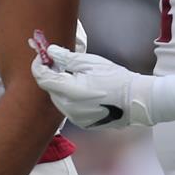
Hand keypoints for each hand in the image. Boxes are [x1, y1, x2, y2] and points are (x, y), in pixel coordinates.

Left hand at [30, 44, 152, 128]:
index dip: (38, 65)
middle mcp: (69, 108)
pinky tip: (83, 90)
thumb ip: (66, 58)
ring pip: (59, 99)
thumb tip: (50, 51)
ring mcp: (75, 118)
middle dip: (52, 75)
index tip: (42, 56)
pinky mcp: (82, 123)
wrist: (136, 100)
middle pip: (50, 89)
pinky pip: (69, 108)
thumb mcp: (90, 62)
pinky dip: (70, 98)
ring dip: (61, 87)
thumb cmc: (115, 78)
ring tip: (75, 76)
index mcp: (70, 91)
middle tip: (60, 63)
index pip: (43, 78)